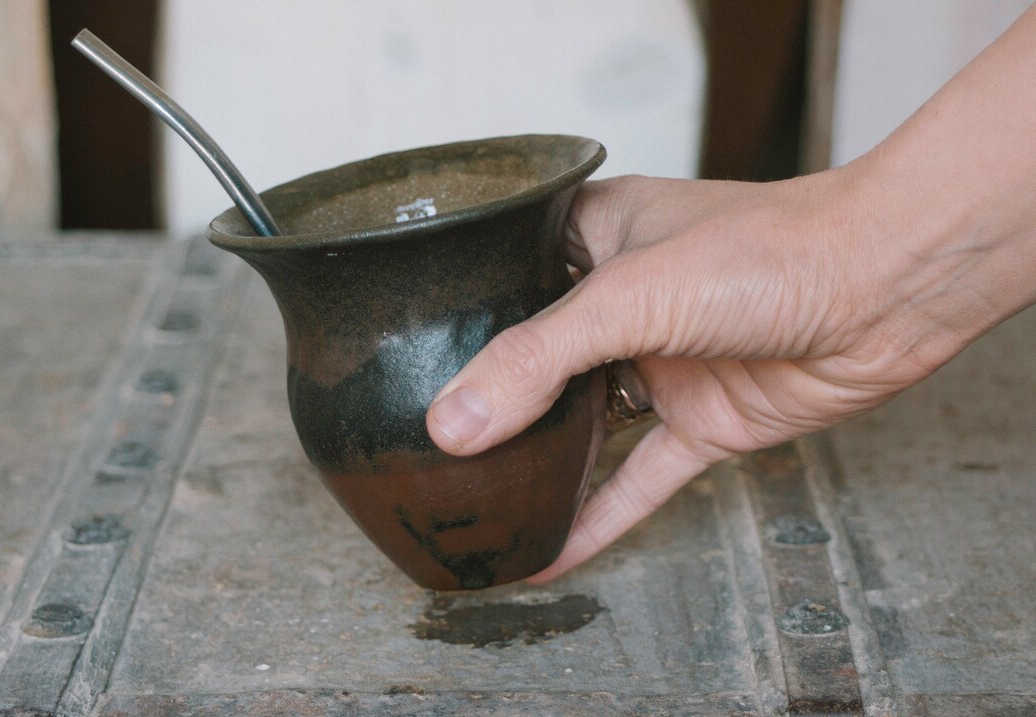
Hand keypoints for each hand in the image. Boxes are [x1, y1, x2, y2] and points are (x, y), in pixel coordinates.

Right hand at [426, 169, 956, 580]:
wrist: (888, 289)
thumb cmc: (771, 252)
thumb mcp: (632, 296)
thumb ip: (537, 359)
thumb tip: (452, 423)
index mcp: (595, 240)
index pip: (504, 283)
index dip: (456, 322)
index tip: (400, 364)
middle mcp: (623, 303)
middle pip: (538, 363)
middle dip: (491, 404)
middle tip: (423, 445)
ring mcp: (661, 365)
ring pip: (584, 424)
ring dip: (540, 464)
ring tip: (471, 501)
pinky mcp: (702, 421)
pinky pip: (639, 476)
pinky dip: (599, 514)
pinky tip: (552, 550)